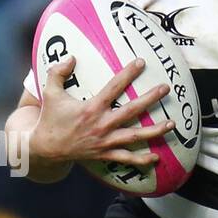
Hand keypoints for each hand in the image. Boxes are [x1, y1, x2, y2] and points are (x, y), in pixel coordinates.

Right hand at [28, 54, 174, 167]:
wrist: (46, 148)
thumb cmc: (50, 118)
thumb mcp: (49, 92)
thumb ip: (58, 72)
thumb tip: (71, 57)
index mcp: (91, 108)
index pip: (114, 87)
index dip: (128, 74)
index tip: (141, 62)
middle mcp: (102, 125)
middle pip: (131, 111)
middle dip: (150, 99)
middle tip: (165, 88)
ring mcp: (105, 141)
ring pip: (135, 136)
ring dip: (155, 131)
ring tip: (172, 123)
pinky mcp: (105, 154)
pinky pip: (126, 158)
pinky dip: (141, 160)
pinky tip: (156, 157)